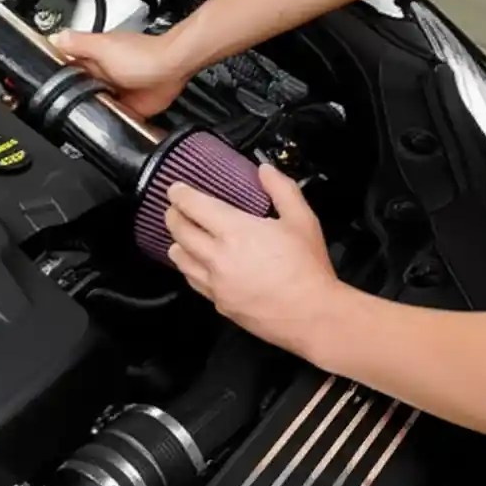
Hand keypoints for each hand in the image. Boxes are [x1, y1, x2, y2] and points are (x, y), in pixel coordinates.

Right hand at [48, 29, 193, 117]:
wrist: (171, 69)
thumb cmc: (144, 55)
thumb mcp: (102, 46)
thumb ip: (77, 44)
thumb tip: (53, 39)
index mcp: (93, 60)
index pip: (67, 69)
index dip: (55, 78)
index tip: (46, 86)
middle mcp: (103, 76)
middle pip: (78, 91)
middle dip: (70, 100)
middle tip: (63, 108)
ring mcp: (115, 92)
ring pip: (94, 106)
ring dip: (90, 113)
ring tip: (82, 119)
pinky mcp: (127, 107)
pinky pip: (113, 118)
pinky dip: (109, 123)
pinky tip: (103, 125)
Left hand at [165, 163, 351, 358]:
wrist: (312, 315)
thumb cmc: (308, 267)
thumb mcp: (302, 220)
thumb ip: (282, 190)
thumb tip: (265, 169)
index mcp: (235, 231)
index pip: (193, 206)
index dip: (179, 194)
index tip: (175, 189)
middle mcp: (217, 256)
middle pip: (178, 230)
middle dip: (172, 215)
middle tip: (175, 208)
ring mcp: (214, 282)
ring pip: (179, 257)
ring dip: (178, 242)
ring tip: (184, 235)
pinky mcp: (217, 303)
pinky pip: (192, 280)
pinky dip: (189, 267)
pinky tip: (197, 263)